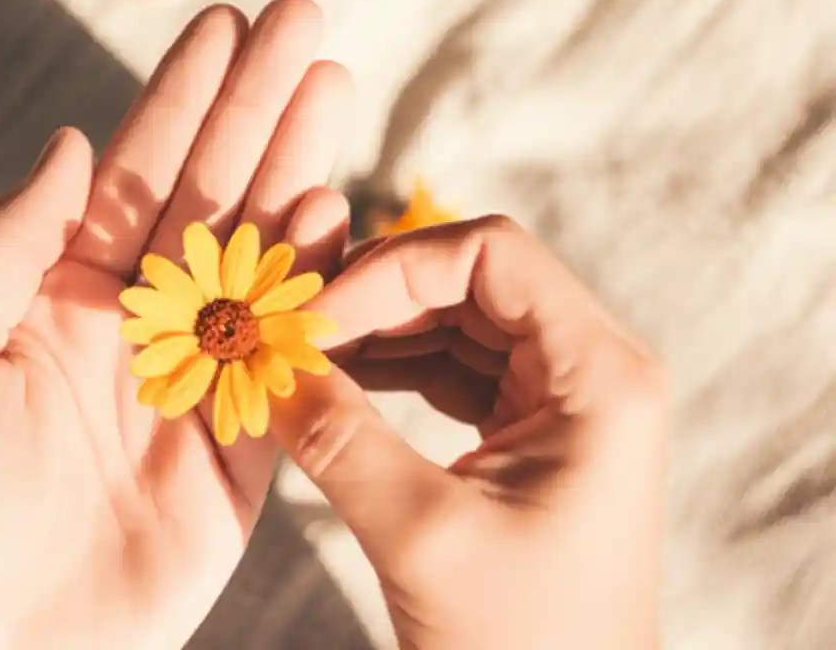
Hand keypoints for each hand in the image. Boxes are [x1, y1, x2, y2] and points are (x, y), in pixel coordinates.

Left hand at [0, 0, 352, 647]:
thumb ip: (11, 242)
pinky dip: (313, 292)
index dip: (181, 100)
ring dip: (296, 173)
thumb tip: (67, 143)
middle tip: (302, 28)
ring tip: (331, 89)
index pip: (134, 178)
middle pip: (209, 201)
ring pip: (256, 264)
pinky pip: (284, 363)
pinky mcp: (234, 460)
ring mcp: (187, 390)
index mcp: (57, 299)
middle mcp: (130, 333)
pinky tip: (335, 213)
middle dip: (254, 112)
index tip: (225, 29)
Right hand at [273, 216, 667, 649]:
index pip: (491, 252)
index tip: (314, 317)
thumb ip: (337, 437)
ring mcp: (564, 400)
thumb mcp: (420, 534)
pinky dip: (388, 370)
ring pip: (456, 321)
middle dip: (374, 296)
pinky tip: (328, 384)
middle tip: (290, 332)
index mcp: (601, 375)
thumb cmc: (522, 641)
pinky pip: (452, 370)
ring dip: (374, 332)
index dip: (393, 268)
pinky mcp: (530, 433)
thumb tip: (262, 362)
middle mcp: (594, 370)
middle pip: (472, 279)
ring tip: (298, 357)